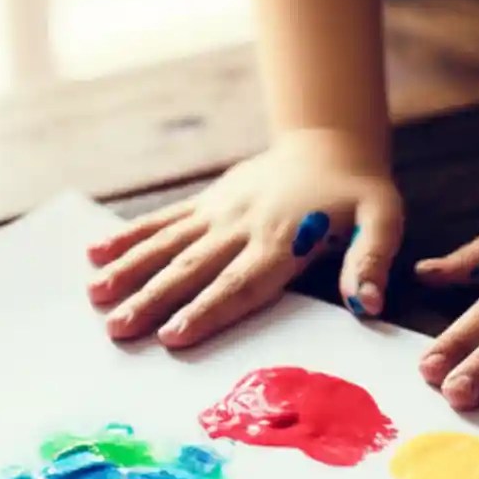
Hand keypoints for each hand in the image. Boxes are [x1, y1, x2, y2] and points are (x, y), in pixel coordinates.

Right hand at [86, 129, 403, 347]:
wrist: (331, 142)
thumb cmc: (358, 193)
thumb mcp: (383, 219)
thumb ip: (372, 261)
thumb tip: (367, 305)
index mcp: (282, 241)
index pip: (239, 284)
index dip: (206, 310)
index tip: (173, 336)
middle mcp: (242, 228)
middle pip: (193, 270)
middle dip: (153, 300)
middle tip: (118, 329)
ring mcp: (218, 214)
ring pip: (168, 245)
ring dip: (130, 270)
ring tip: (95, 294)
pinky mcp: (206, 203)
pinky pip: (163, 221)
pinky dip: (130, 236)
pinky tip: (96, 254)